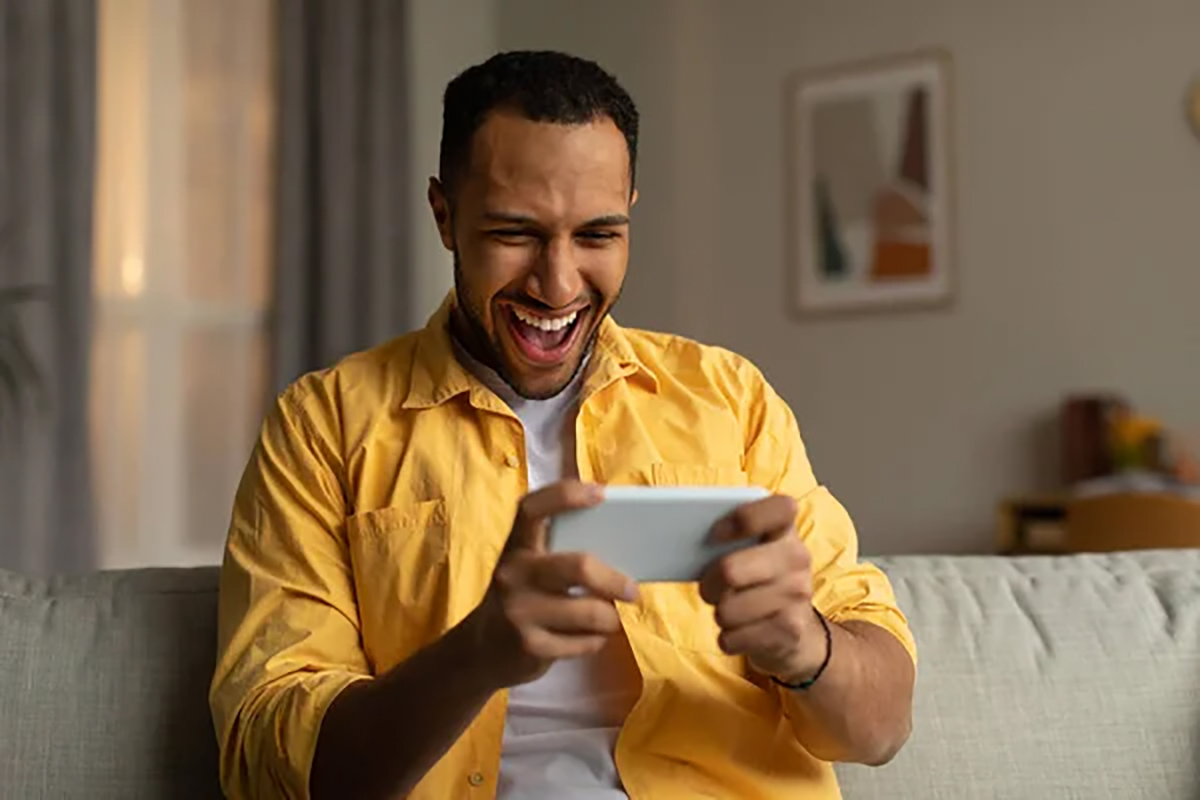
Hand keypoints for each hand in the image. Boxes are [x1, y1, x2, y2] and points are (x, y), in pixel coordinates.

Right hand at [467, 480, 639, 688]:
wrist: (481, 653)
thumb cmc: (520, 601)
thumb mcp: (527, 571)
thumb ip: (558, 556)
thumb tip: (619, 546)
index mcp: (515, 547)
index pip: (531, 509)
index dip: (565, 495)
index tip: (600, 493)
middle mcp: (513, 574)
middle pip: (578, 567)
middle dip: (614, 580)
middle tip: (631, 590)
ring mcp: (519, 611)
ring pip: (591, 610)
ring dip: (610, 617)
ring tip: (609, 618)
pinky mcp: (530, 646)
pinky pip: (585, 642)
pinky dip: (596, 640)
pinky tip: (587, 638)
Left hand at [699, 494, 825, 682]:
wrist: (796, 633)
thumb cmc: (757, 581)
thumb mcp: (751, 551)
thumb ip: (727, 536)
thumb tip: (675, 532)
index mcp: (785, 529)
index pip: (776, 509)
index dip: (740, 520)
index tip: (715, 534)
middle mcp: (797, 558)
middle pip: (730, 570)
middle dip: (709, 584)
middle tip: (710, 587)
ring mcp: (797, 595)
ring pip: (727, 610)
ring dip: (720, 613)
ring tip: (732, 609)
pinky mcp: (790, 631)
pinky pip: (732, 637)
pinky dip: (728, 638)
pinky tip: (743, 631)